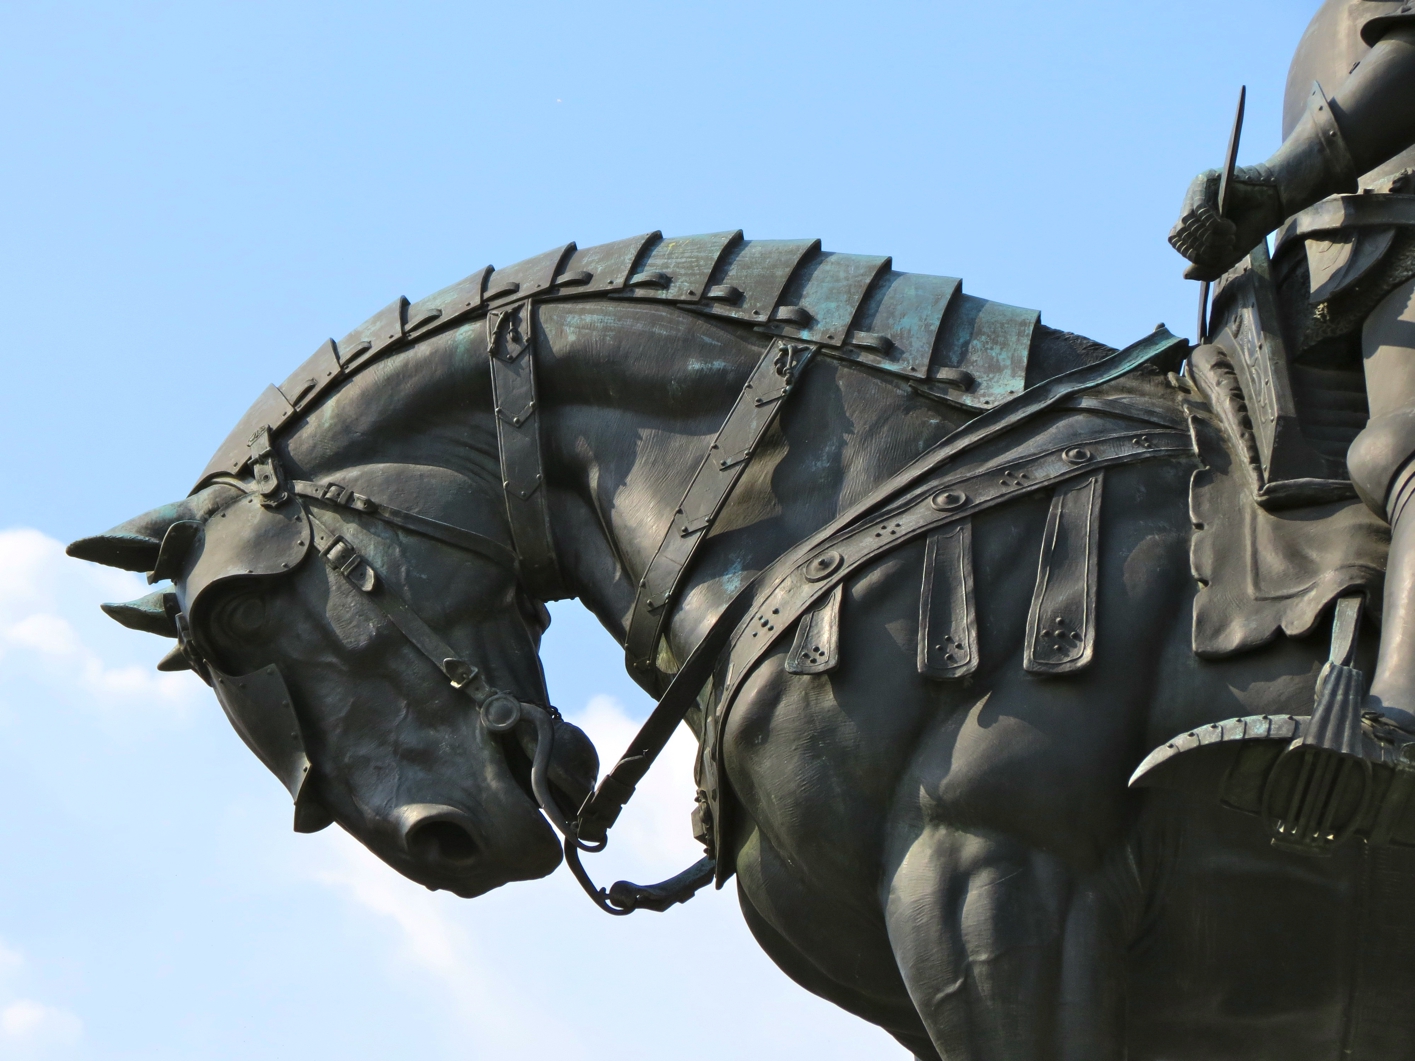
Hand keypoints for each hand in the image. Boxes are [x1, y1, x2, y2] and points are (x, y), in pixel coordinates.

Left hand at [1167, 166, 1284, 280]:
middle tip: (1230, 246)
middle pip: (1182, 233)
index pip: (1177, 240)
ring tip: (1232, 237)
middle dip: (1205, 247)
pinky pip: (1200, 210)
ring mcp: (1196, 193)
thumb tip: (1185, 275)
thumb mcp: (1229, 254)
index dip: (1194, 253)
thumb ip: (1208, 267)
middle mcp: (1189, 205)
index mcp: (1191, 221)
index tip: (1220, 253)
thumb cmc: (1251, 226)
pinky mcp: (1206, 182)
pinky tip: (1231, 228)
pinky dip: (1214, 225)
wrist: (1273, 202)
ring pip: (1189, 223)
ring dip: (1211, 237)